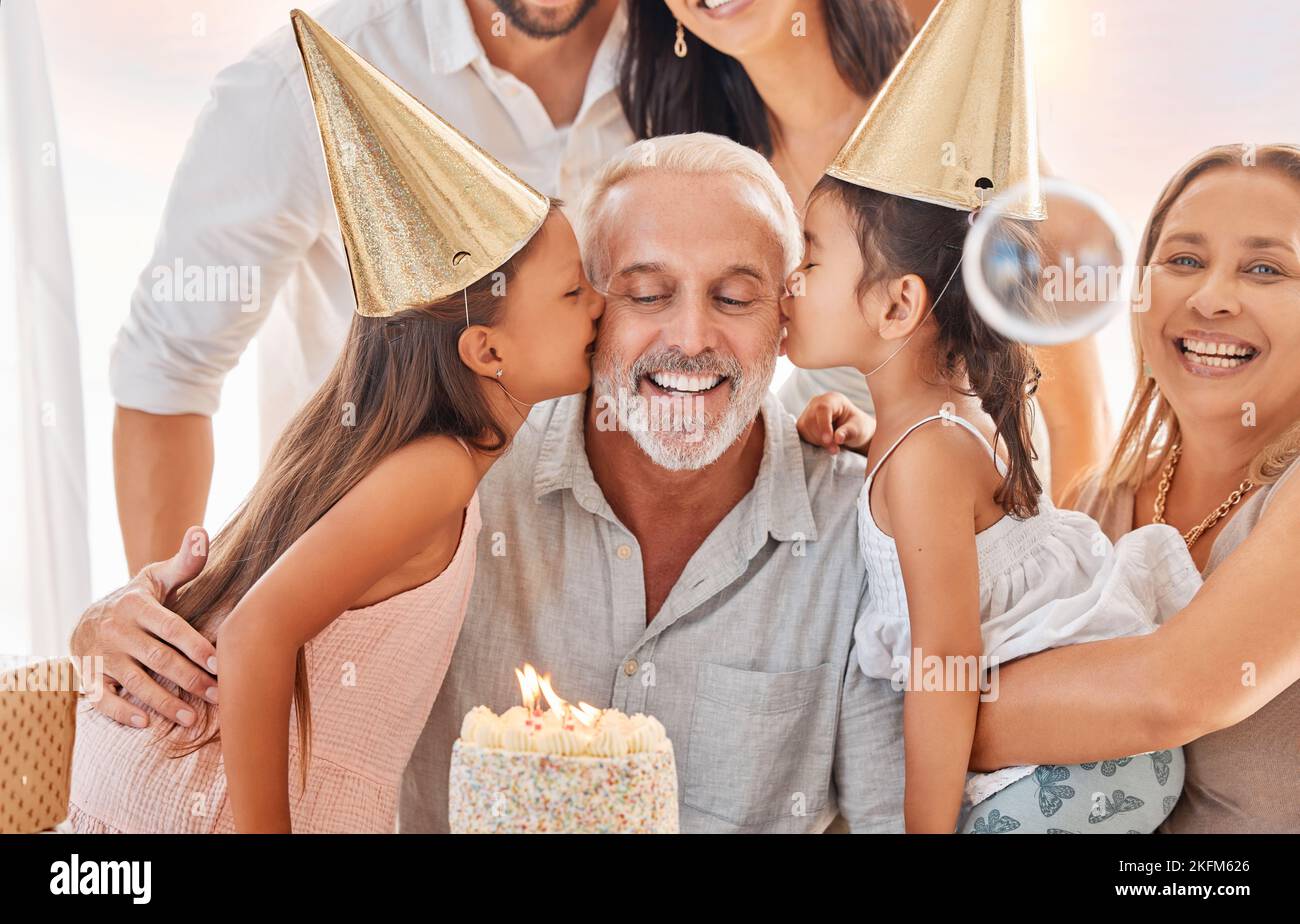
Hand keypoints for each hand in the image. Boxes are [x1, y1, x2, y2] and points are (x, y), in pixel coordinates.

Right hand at [69, 527, 216, 728]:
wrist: (89, 617)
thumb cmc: (138, 598)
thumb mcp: (157, 578)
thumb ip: (185, 562)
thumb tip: (201, 531)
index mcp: (137, 605)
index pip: (171, 627)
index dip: (195, 646)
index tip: (221, 663)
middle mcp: (117, 629)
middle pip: (157, 658)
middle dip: (189, 678)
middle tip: (217, 695)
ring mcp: (101, 654)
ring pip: (134, 681)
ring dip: (163, 702)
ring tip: (191, 718)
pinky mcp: (88, 675)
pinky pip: (102, 697)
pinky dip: (121, 711)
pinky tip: (144, 723)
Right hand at [796, 391, 874, 454]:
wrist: (852, 431)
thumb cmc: (857, 427)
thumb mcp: (858, 429)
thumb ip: (848, 433)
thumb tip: (837, 438)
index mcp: (833, 399)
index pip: (823, 409)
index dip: (824, 425)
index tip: (829, 441)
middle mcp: (817, 402)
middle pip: (811, 419)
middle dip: (822, 438)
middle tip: (835, 449)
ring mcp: (808, 412)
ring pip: (804, 428)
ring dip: (817, 441)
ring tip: (832, 447)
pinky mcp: (803, 423)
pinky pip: (801, 434)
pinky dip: (811, 442)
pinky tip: (823, 444)